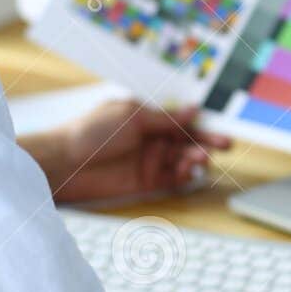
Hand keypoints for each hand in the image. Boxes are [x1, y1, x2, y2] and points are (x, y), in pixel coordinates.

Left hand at [20, 99, 231, 203]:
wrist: (65, 163)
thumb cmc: (91, 132)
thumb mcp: (131, 116)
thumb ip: (164, 118)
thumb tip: (193, 110)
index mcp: (147, 116)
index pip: (181, 118)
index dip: (201, 121)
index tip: (220, 122)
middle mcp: (151, 138)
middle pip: (187, 140)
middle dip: (207, 141)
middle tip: (226, 144)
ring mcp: (150, 160)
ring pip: (183, 159)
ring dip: (196, 157)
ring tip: (200, 157)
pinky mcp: (147, 181)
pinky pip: (173, 179)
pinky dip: (184, 175)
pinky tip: (187, 170)